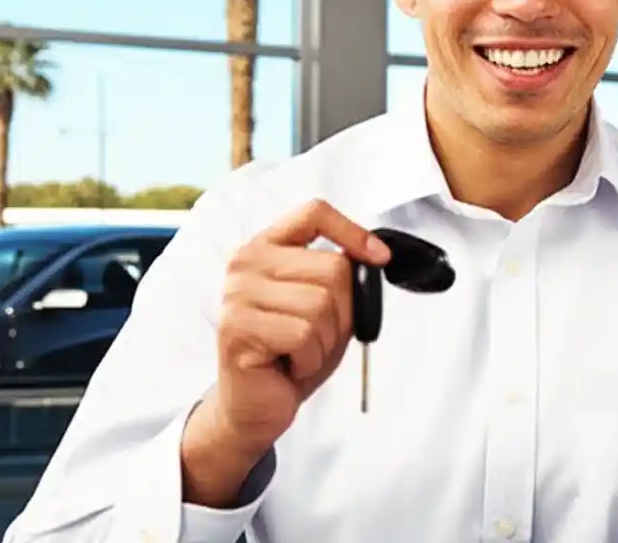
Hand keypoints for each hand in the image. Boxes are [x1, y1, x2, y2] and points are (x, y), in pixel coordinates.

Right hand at [181, 199, 390, 506]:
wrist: (257, 405)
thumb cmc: (292, 353)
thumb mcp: (327, 308)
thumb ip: (342, 279)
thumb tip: (373, 258)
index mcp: (267, 247)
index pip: (313, 213)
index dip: (353, 232)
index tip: (379, 258)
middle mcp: (246, 262)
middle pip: (332, 267)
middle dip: (343, 313)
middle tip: (320, 336)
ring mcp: (237, 293)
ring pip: (320, 304)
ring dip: (325, 341)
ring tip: (301, 352)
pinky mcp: (237, 327)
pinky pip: (303, 335)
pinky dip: (309, 359)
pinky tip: (289, 365)